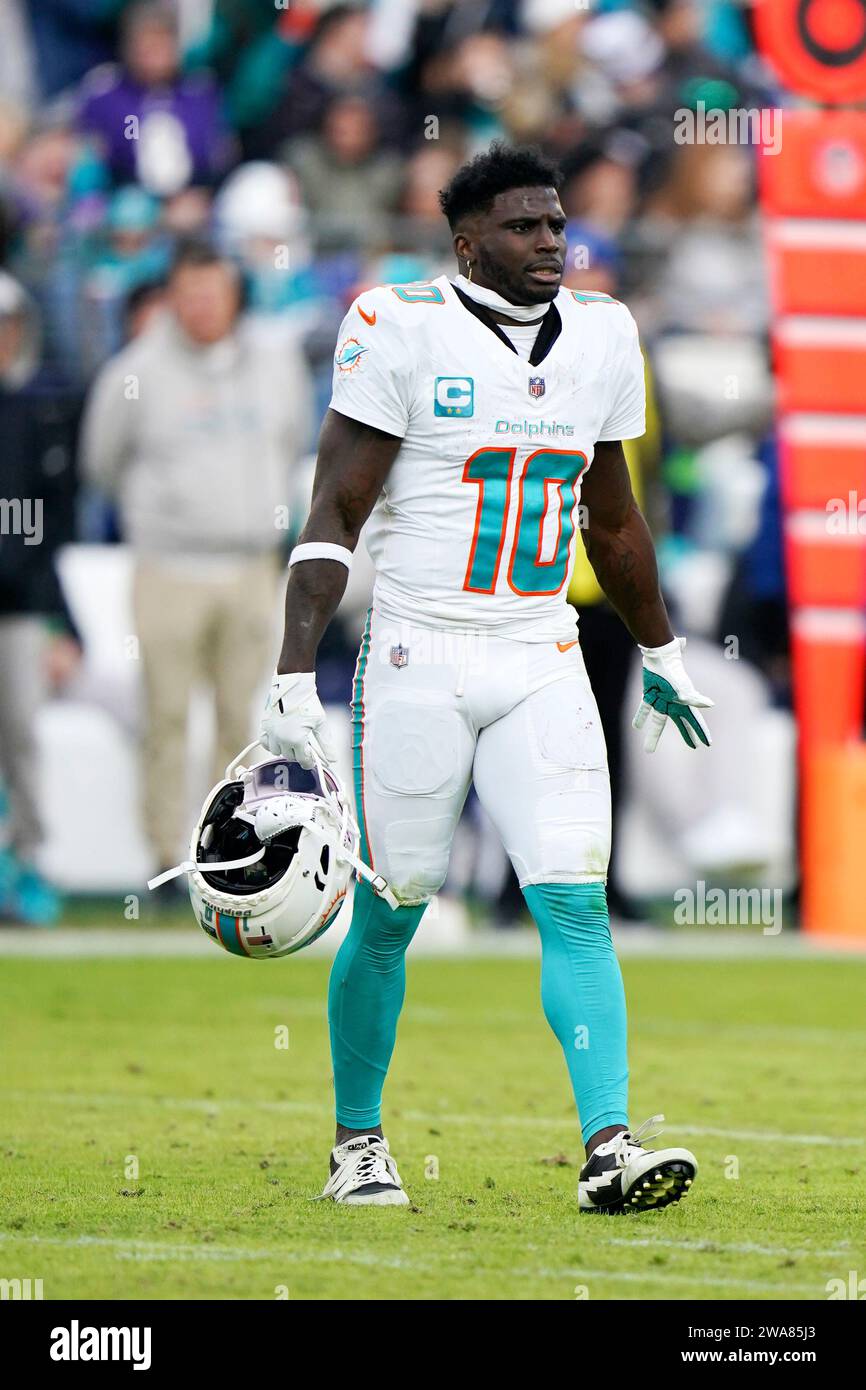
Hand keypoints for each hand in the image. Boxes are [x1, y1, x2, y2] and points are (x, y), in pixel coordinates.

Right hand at [259, 671, 337, 768]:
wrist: (292, 687)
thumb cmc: (307, 703)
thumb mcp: (320, 723)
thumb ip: (326, 743)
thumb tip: (332, 758)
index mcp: (297, 740)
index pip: (303, 760)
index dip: (309, 762)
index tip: (311, 760)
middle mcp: (282, 739)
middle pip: (290, 757)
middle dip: (298, 753)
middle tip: (304, 745)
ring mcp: (272, 733)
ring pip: (277, 752)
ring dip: (285, 749)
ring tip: (292, 740)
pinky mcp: (264, 726)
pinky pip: (265, 743)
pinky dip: (271, 744)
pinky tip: (279, 739)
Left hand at [633, 636, 712, 752]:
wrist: (660, 657)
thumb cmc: (673, 673)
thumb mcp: (684, 688)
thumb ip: (695, 699)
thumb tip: (710, 705)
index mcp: (684, 704)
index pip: (695, 721)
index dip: (701, 732)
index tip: (708, 744)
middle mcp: (674, 704)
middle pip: (681, 723)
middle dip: (688, 734)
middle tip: (694, 746)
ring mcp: (662, 700)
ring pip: (658, 721)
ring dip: (653, 735)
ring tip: (648, 750)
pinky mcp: (650, 694)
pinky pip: (645, 708)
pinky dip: (640, 718)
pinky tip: (636, 727)